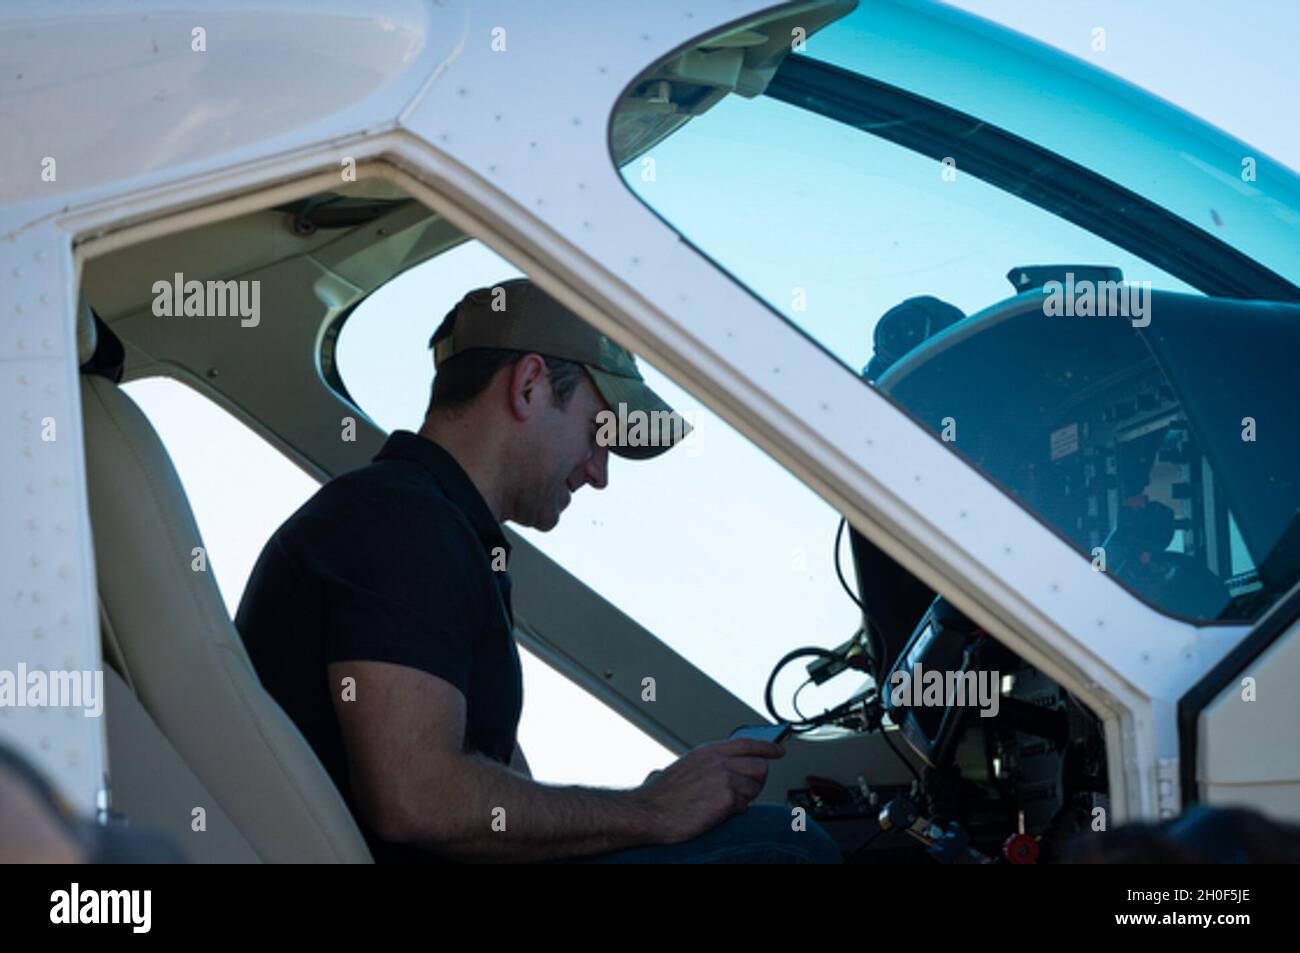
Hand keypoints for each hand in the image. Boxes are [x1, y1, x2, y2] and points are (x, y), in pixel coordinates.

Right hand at [636, 738, 783, 844]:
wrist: (649, 812)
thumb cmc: (665, 795)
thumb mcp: (689, 766)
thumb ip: (714, 762)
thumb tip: (737, 767)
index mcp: (709, 751)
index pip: (748, 743)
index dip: (767, 747)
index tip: (779, 750)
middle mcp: (719, 761)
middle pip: (760, 766)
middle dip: (757, 780)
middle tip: (746, 790)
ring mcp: (724, 779)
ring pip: (755, 788)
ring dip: (744, 799)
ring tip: (722, 804)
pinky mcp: (726, 799)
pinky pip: (745, 806)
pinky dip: (734, 811)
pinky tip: (716, 812)